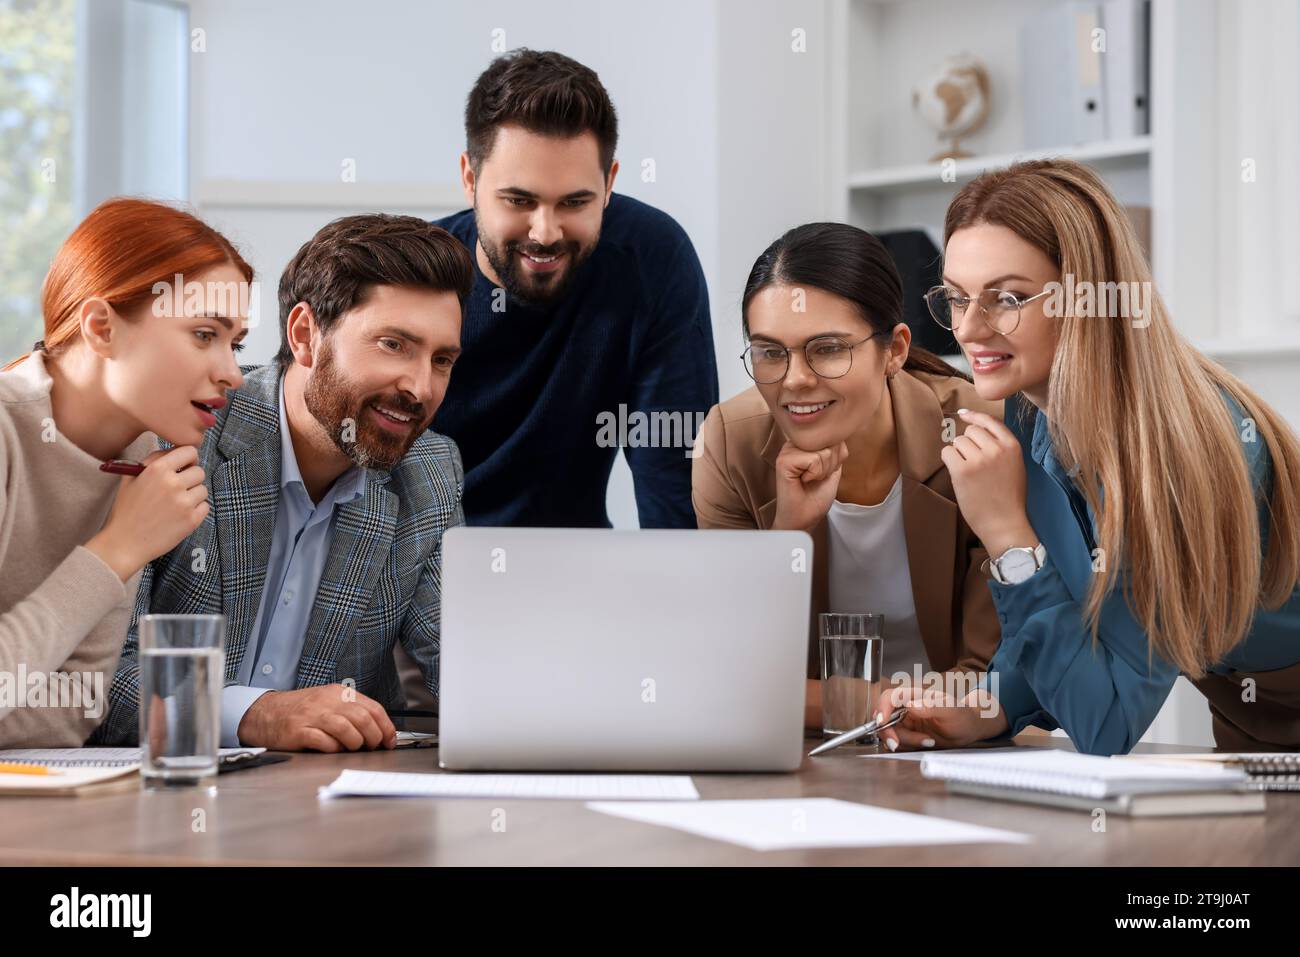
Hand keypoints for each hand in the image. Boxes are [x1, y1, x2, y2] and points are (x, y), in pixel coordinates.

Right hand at [86, 446, 208, 580]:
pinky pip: (205, 506)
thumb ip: (153, 461)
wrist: (124, 543)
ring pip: (203, 490)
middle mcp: (173, 483)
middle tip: (178, 489)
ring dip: (193, 495)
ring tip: (175, 505)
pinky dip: (196, 510)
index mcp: (157, 469)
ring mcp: (184, 502)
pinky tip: (179, 516)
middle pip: (199, 471)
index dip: (189, 458)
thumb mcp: (131, 478)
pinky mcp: (192, 520)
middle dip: (190, 479)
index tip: (185, 466)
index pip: (189, 451)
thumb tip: (175, 452)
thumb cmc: (126, 510)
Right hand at [237, 684, 397, 751]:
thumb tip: (378, 732)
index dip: (385, 727)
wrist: (265, 713)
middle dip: (374, 737)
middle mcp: (327, 701)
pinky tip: (333, 750)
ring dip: (355, 744)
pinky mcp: (298, 731)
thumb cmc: (301, 711)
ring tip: (354, 749)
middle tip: (373, 747)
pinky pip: (324, 742)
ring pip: (347, 730)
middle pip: (362, 719)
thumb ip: (351, 713)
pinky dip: (334, 749)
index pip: (372, 708)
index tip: (389, 740)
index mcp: (339, 693)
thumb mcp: (329, 703)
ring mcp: (312, 715)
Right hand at [772, 439, 848, 531]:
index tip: (821, 473)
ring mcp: (787, 451)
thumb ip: (836, 450)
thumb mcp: (833, 468)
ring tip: (809, 480)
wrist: (803, 518)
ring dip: (822, 472)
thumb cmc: (815, 497)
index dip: (836, 459)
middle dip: (830, 465)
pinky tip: (803, 481)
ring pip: (824, 452)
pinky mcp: (784, 461)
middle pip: (830, 443)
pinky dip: (815, 474)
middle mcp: (793, 443)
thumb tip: (841, 434)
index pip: (833, 438)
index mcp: (803, 443)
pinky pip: (815, 460)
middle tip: (815, 478)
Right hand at [875, 681, 1008, 750]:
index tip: (882, 722)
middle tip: (898, 743)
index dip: (882, 708)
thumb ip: (932, 705)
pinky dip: (909, 745)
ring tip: (928, 740)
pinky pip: (899, 740)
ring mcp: (906, 719)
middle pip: (884, 717)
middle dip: (889, 732)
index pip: (890, 697)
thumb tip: (911, 705)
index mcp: (914, 694)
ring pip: (891, 731)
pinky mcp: (908, 731)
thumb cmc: (962, 715)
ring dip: (906, 740)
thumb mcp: (951, 710)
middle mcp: (906, 705)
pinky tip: (926, 742)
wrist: (968, 728)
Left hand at [940, 409, 1034, 556]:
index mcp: (1012, 446)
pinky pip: (947, 452)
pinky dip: (949, 460)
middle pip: (971, 431)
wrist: (1004, 523)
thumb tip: (974, 423)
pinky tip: (958, 473)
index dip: (975, 417)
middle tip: (973, 463)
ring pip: (958, 441)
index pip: (990, 421)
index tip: (964, 415)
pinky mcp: (962, 470)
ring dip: (958, 453)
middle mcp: (996, 449)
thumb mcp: (1014, 465)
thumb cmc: (1008, 497)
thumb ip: (1000, 446)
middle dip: (968, 444)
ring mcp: (979, 459)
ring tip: (969, 472)